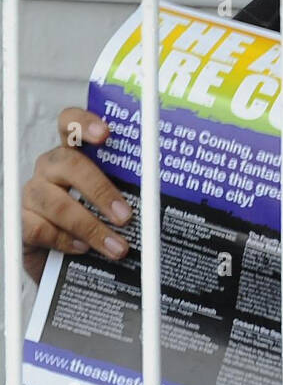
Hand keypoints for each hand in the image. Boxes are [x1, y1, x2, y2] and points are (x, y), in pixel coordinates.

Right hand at [21, 108, 130, 284]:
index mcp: (74, 153)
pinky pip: (40, 228)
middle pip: (68, 164)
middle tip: (126, 216)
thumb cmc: (99, 221)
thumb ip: (132, 191)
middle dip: (101, 190)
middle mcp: (50, 168)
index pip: (70, 124)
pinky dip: (65, 240)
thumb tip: (160, 196)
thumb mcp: (117, 201)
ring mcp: (32, 194)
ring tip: (117, 247)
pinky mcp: (21, 222)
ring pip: (57, 203)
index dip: (84, 123)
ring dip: (91, 226)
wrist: (65, 261)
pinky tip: (83, 249)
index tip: (106, 134)